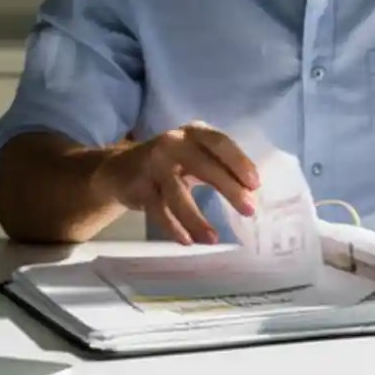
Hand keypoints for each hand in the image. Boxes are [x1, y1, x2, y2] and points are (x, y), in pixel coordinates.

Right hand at [92, 120, 259, 244]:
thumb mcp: (195, 156)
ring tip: (213, 239)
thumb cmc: (171, 164)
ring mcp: (153, 164)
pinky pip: (158, 210)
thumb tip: (250, 194)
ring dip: (197, 219)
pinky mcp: (138, 187)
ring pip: (178, 194)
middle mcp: (173, 143)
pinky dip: (173, 227)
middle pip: (203, 166)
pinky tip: (187, 241)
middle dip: (229, 189)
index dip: (238, 161)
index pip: (219, 142)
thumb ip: (219, 167)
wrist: (119, 170)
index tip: (255, 184)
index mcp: (194, 133)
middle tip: (249, 210)